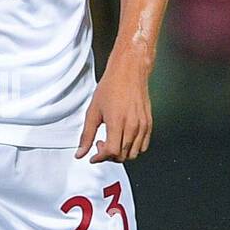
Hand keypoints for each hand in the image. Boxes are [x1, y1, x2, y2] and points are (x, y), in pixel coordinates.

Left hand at [76, 47, 152, 161]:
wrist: (129, 72)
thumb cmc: (111, 87)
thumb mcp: (93, 111)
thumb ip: (87, 135)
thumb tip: (80, 153)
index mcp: (117, 122)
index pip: (111, 152)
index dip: (100, 158)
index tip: (94, 157)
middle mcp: (132, 125)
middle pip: (123, 156)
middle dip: (109, 156)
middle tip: (101, 145)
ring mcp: (142, 125)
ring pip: (134, 153)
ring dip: (121, 154)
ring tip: (112, 141)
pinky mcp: (149, 123)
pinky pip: (143, 146)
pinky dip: (133, 148)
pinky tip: (124, 139)